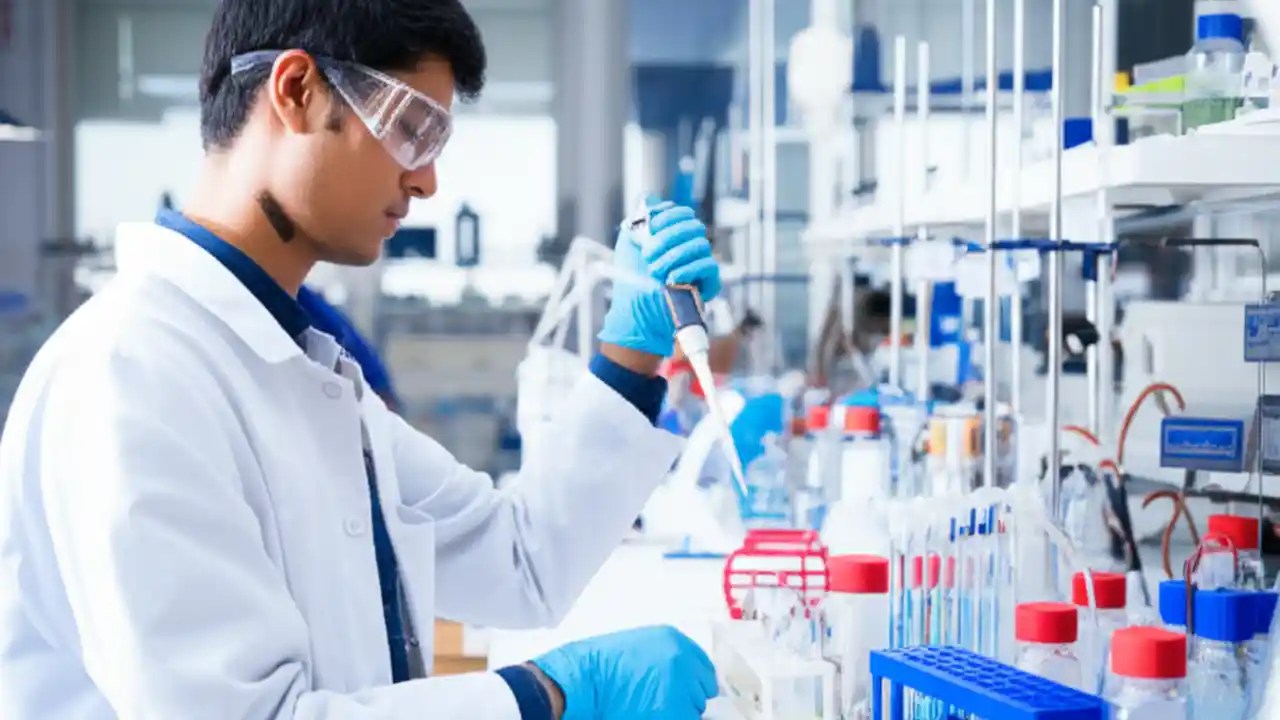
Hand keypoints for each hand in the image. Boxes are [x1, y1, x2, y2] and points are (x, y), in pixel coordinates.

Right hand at [532, 625, 717, 719]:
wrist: (584, 680)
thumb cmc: (603, 664)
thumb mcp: (641, 646)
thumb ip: (669, 657)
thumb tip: (686, 677)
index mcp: (676, 642)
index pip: (705, 669)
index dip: (695, 682)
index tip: (686, 690)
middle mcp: (684, 662)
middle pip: (703, 690)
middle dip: (688, 697)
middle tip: (662, 699)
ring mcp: (680, 688)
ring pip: (694, 710)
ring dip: (680, 711)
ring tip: (651, 707)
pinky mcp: (673, 712)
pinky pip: (684, 719)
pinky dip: (672, 718)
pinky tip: (650, 713)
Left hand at [598, 202, 721, 358]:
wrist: (636, 315)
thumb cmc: (631, 282)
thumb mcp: (628, 245)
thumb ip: (639, 219)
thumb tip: (649, 197)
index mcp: (674, 236)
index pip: (682, 214)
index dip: (668, 216)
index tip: (651, 227)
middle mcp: (690, 247)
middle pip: (693, 226)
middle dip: (668, 237)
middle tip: (648, 255)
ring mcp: (700, 265)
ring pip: (700, 245)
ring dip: (675, 255)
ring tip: (655, 271)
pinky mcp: (708, 284)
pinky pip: (708, 266)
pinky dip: (688, 269)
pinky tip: (671, 279)